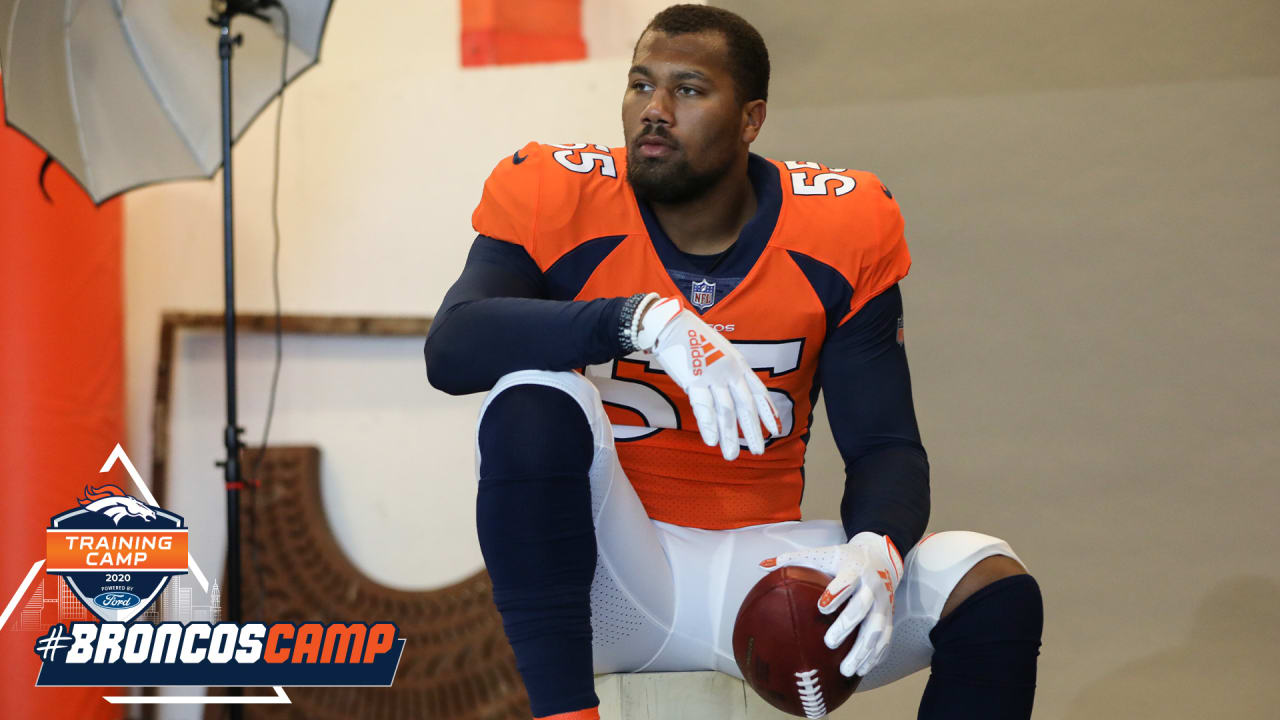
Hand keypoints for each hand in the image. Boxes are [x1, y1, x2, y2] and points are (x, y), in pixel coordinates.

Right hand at [635, 296, 779, 460]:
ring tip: (731, 455)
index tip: (775, 430)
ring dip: (729, 436)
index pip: (758, 391)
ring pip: (726, 411)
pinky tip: (712, 441)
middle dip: (752, 431)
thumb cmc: (691, 337)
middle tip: (759, 452)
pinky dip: (708, 424)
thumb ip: (727, 371)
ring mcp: (713, 375)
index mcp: (738, 363)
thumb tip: (731, 391)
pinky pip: (703, 406)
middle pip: (745, 406)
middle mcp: (730, 371)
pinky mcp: (694, 379)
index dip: (767, 412)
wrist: (669, 322)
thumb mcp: (719, 351)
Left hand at [759, 531, 903, 676]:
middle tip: (829, 642)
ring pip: (877, 629)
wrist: (880, 558)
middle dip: (847, 626)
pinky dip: (876, 656)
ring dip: (863, 650)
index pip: (847, 581)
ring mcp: (883, 603)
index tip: (822, 607)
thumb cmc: (843, 560)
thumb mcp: (822, 555)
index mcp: (854, 570)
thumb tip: (761, 565)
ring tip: (846, 669)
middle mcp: (872, 587)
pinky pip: (886, 639)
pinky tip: (862, 670)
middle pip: (863, 608)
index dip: (837, 593)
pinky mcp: (889, 617)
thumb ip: (793, 559)